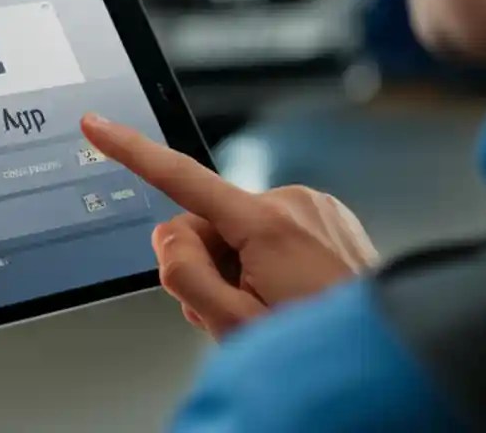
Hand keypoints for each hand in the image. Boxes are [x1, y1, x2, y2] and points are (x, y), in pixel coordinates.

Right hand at [82, 114, 378, 339]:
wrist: (388, 360)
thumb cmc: (318, 349)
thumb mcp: (233, 327)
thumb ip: (185, 277)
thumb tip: (170, 237)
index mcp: (267, 225)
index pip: (180, 178)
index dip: (131, 151)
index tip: (97, 125)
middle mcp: (294, 203)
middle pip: (207, 224)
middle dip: (209, 266)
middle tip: (237, 311)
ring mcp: (317, 208)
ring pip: (239, 232)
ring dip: (241, 270)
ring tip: (273, 309)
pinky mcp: (329, 216)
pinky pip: (272, 233)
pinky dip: (269, 263)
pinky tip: (291, 294)